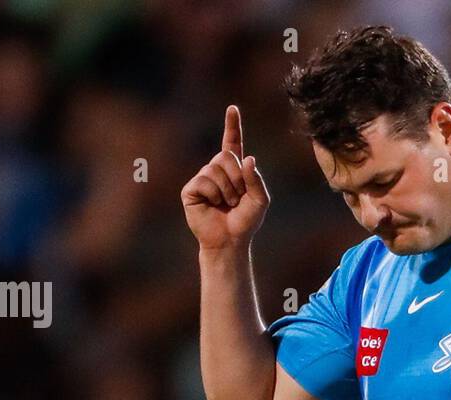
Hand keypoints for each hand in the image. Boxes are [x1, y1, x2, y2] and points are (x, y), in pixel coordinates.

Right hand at [181, 104, 270, 249]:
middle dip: (236, 178)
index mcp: (233, 170)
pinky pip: (204, 181)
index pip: (232, 143)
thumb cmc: (245, 221)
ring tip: (226, 204)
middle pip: (225, 156)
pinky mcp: (191, 190)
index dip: (232, 126)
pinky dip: (214, 194)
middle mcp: (216, 170)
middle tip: (236, 198)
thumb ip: (256, 179)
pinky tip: (212, 205)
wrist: (230, 241)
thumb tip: (248, 158)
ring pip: (215, 169)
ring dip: (227, 190)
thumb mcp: (260, 200)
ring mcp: (202, 178)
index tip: (232, 108)